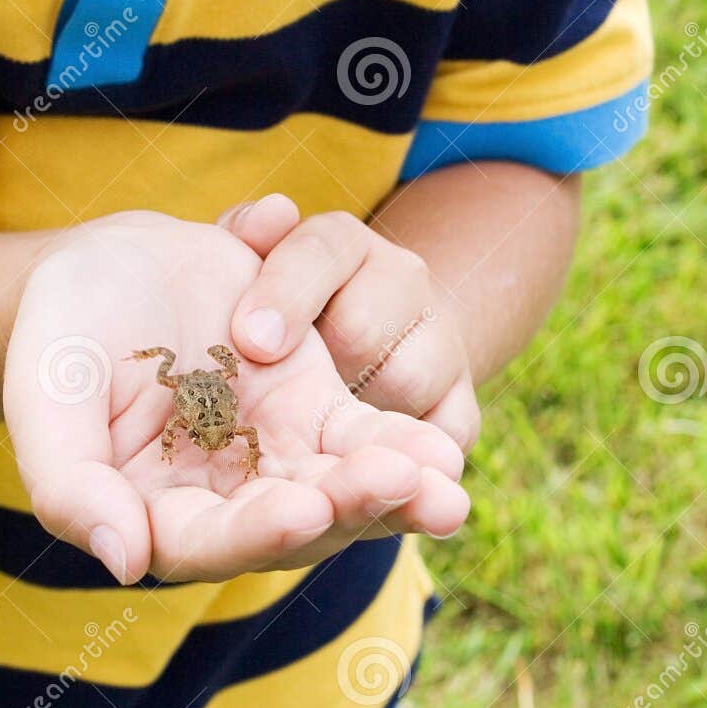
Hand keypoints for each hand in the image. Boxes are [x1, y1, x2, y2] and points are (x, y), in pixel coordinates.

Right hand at [3, 204, 468, 584]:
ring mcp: (274, 456)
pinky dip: (403, 442)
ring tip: (444, 483)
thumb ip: (70, 485)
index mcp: (153, 516)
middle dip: (352, 509)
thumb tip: (124, 561)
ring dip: (396, 490)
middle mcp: (223, 502)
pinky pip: (364, 432)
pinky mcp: (311, 406)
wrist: (101, 268)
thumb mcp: (47, 400)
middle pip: (296, 524)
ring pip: (343, 487)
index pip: (210, 543)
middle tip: (407, 487)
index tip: (304, 509)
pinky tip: (444, 450)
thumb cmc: (58, 337)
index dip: (257, 532)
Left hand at [221, 206, 480, 452]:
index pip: (323, 249)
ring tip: (315, 464)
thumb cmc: (277, 313)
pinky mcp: (460, 409)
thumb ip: (246, 238)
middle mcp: (402, 284)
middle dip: (323, 368)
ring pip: (407, 381)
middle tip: (277, 414)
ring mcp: (438, 346)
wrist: (364, 350)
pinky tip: (362, 492)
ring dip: (360, 425)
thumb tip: (271, 215)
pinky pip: (446, 438)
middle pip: (365, 327)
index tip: (251, 342)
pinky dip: (409, 468)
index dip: (286, 292)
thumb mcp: (250, 269)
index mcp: (343, 245)